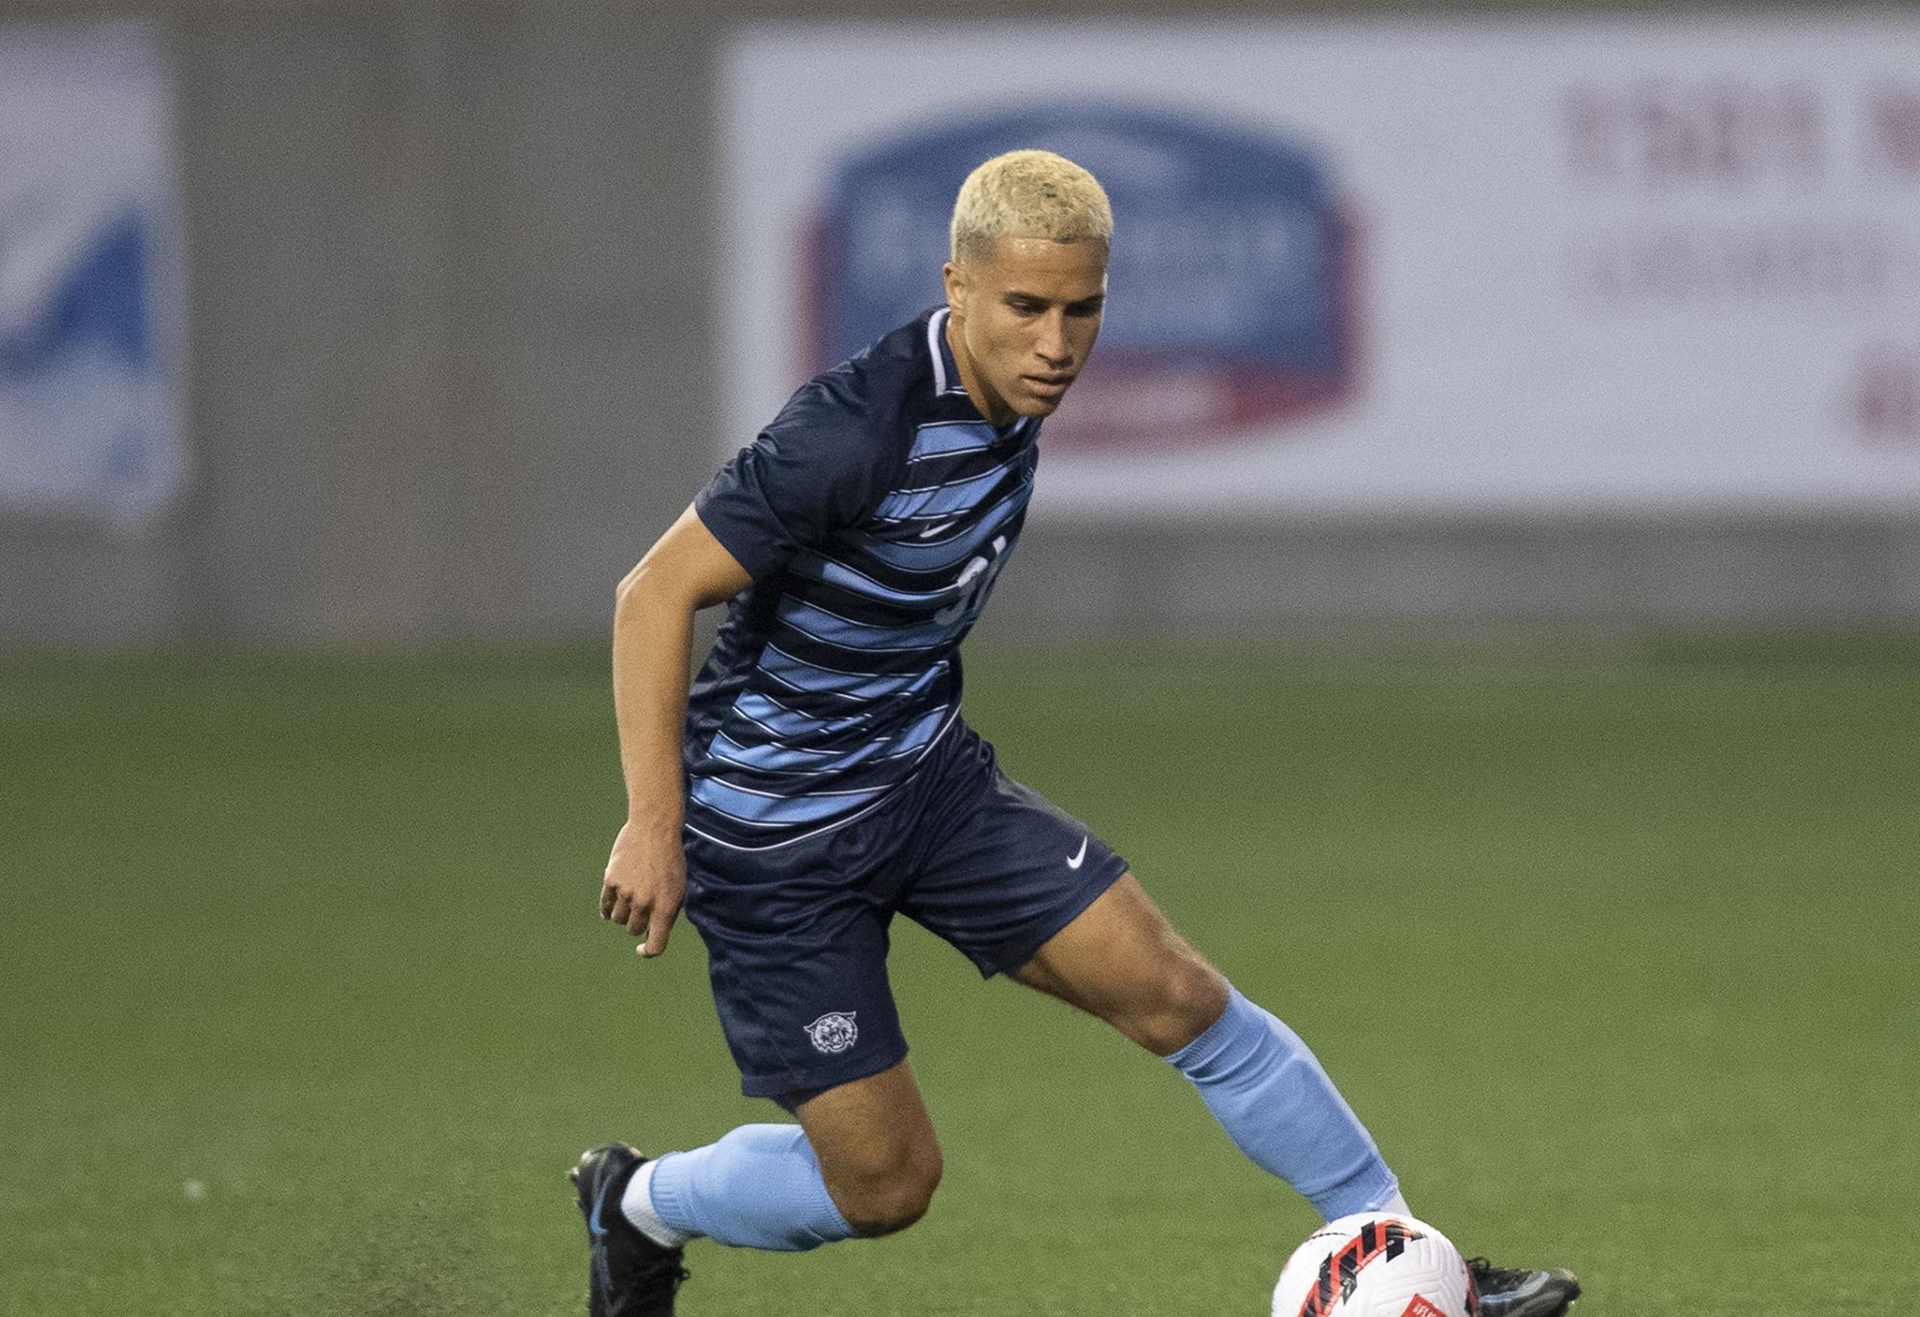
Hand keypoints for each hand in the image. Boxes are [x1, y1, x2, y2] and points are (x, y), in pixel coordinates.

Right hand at [599, 818, 684, 957]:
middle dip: (638, 923)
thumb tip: (652, 932)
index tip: (643, 949)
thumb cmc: (671, 859)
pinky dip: (608, 909)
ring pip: (618, 919)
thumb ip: (668, 911)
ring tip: (630, 900)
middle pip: (634, 930)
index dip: (649, 951)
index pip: (656, 945)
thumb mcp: (679, 887)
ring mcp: (626, 893)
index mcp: (666, 907)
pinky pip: (605, 906)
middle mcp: (645, 903)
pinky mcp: (611, 881)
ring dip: (623, 914)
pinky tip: (610, 908)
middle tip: (642, 910)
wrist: (654, 829)